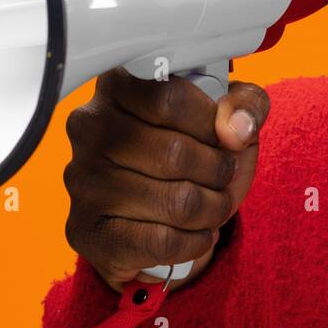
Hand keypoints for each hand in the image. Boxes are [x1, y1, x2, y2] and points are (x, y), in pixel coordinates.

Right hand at [62, 67, 267, 293]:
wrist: (148, 212)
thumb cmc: (188, 151)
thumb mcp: (224, 115)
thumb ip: (244, 104)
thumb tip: (236, 130)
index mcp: (118, 85)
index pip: (169, 97)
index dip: (209, 122)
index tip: (221, 136)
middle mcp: (89, 128)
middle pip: (176, 154)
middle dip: (218, 171)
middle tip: (225, 177)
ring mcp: (83, 181)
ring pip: (177, 203)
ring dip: (214, 209)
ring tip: (215, 205)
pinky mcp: (88, 231)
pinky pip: (163, 242)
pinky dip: (196, 241)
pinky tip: (198, 233)